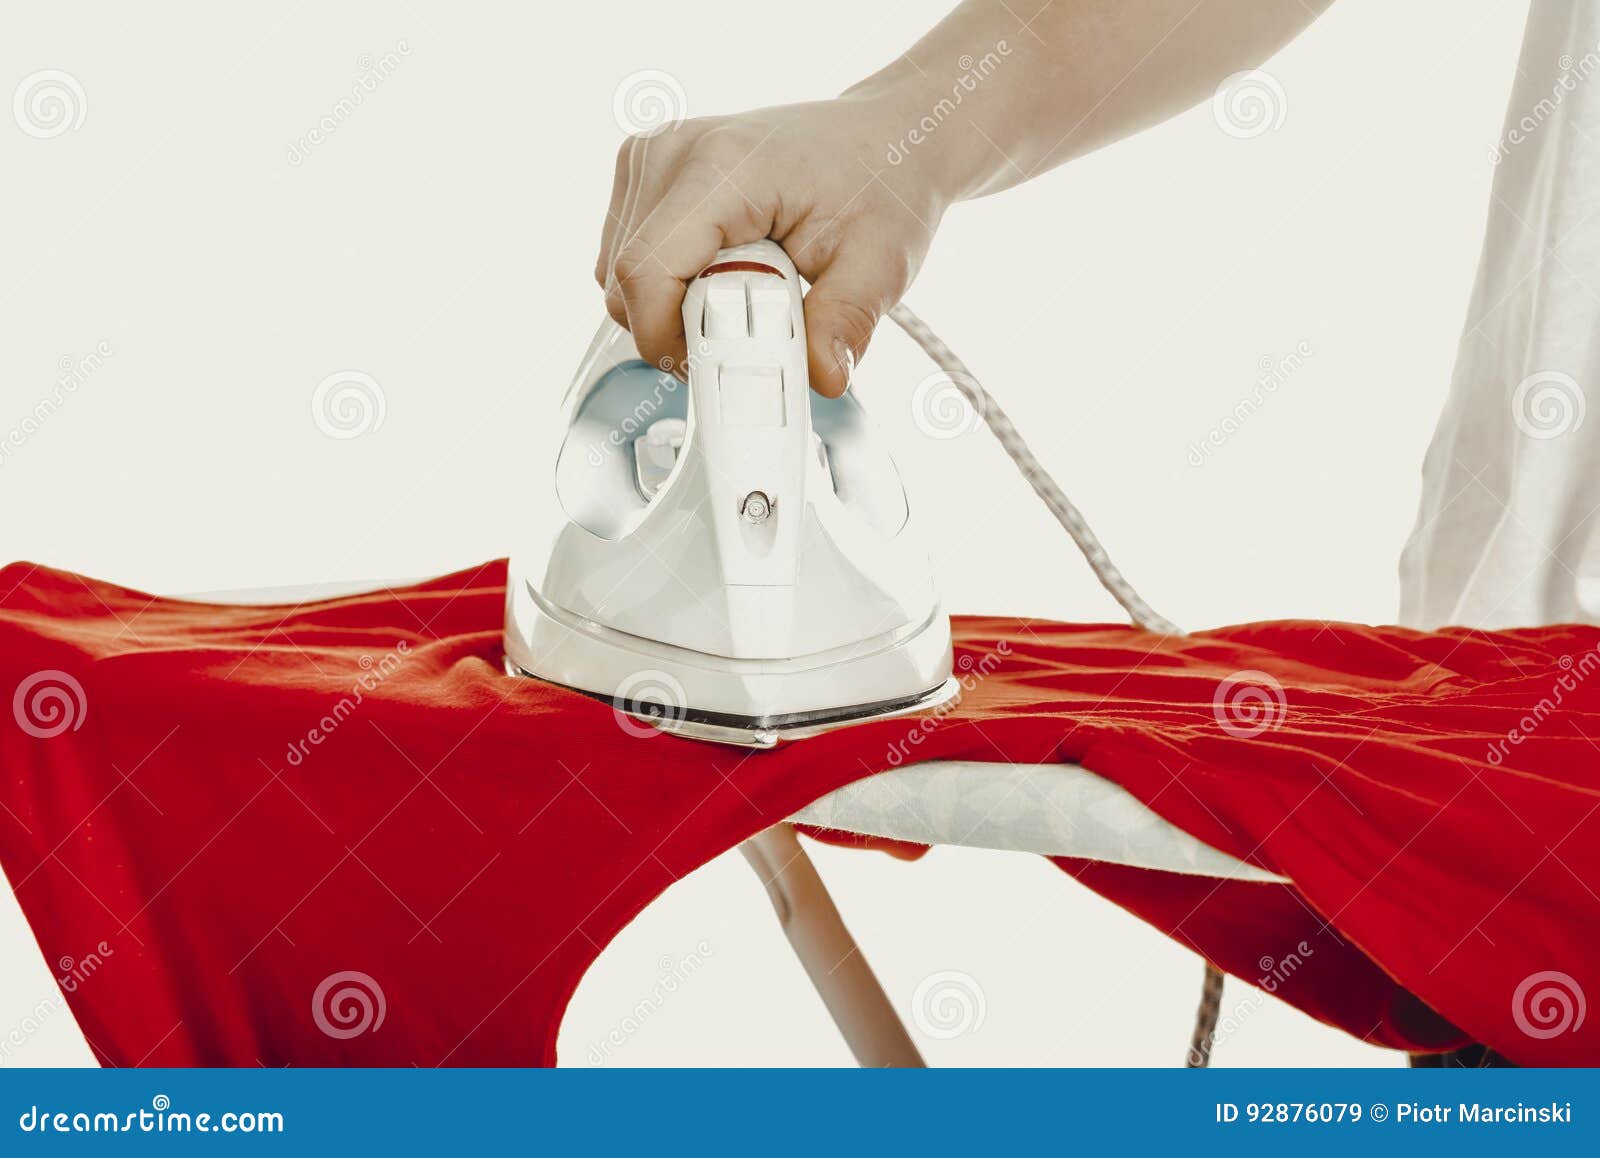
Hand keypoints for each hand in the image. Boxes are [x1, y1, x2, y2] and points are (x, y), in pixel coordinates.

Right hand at [595, 94, 956, 396]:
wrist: (880, 139)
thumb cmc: (879, 184)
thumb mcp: (879, 262)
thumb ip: (845, 323)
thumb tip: (824, 378)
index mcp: (722, 164)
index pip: (645, 271)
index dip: (664, 337)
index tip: (713, 366)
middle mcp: (672, 150)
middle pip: (625, 281)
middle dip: (678, 329)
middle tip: (749, 332)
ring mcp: (652, 156)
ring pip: (620, 276)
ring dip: (674, 308)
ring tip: (746, 291)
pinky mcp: (647, 172)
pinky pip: (632, 258)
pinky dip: (670, 286)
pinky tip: (724, 272)